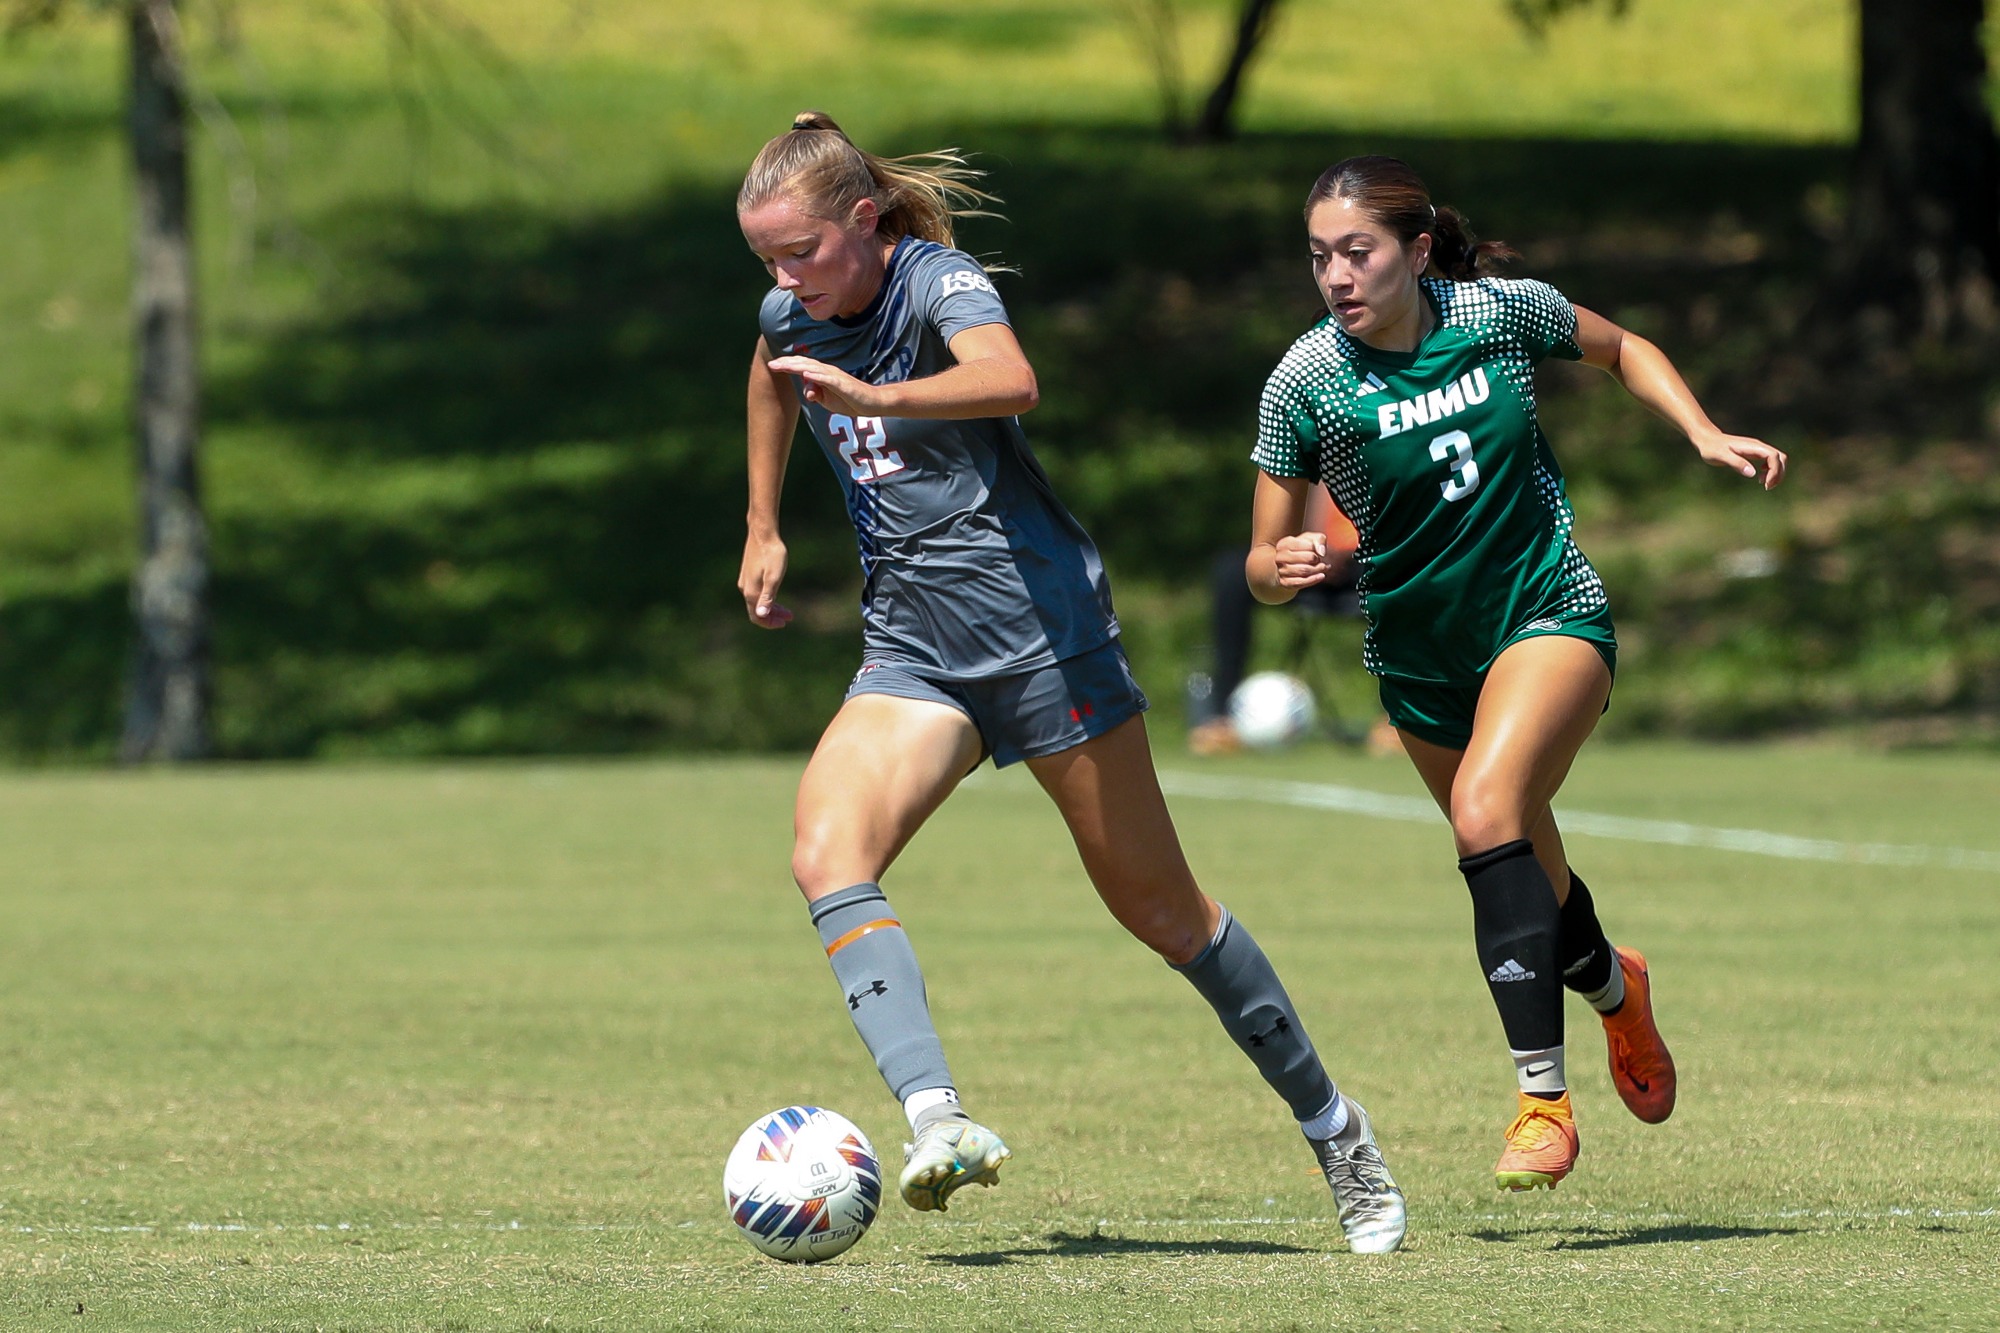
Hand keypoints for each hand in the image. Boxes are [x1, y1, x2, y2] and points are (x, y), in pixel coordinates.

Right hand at [739, 532, 792, 628]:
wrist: (762, 532)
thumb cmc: (772, 554)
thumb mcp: (774, 577)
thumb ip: (768, 597)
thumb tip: (762, 615)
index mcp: (752, 591)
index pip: (757, 617)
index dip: (770, 623)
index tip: (784, 623)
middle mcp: (745, 588)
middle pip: (757, 610)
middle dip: (773, 616)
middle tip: (789, 617)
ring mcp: (745, 580)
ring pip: (757, 601)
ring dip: (772, 607)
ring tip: (787, 610)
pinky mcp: (748, 573)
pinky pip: (756, 592)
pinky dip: (767, 597)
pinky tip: (777, 593)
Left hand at [766, 355, 885, 416]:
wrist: (872, 403)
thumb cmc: (849, 400)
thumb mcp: (827, 400)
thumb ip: (815, 394)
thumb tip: (806, 391)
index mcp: (823, 375)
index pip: (803, 366)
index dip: (788, 365)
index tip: (773, 365)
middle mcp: (828, 372)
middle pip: (805, 364)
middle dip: (788, 363)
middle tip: (772, 364)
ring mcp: (836, 377)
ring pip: (814, 369)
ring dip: (798, 366)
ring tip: (784, 366)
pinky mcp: (844, 384)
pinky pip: (829, 379)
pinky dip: (817, 376)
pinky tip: (806, 374)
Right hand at [1273, 532, 1331, 587]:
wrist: (1290, 564)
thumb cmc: (1302, 549)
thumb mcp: (1311, 539)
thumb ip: (1319, 540)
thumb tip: (1321, 552)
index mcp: (1284, 544)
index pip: (1309, 545)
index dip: (1317, 548)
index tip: (1317, 550)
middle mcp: (1280, 557)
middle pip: (1309, 558)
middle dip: (1318, 560)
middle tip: (1320, 560)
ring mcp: (1281, 570)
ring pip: (1305, 571)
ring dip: (1318, 569)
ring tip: (1323, 567)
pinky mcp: (1285, 582)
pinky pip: (1301, 582)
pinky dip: (1314, 579)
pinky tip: (1321, 575)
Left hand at [1694, 429, 1787, 490]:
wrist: (1707, 440)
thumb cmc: (1711, 448)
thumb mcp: (1721, 456)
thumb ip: (1737, 463)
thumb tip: (1753, 474)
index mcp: (1753, 447)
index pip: (1774, 457)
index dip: (1775, 471)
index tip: (1765, 484)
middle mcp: (1758, 447)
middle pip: (1780, 458)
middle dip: (1779, 473)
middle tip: (1767, 486)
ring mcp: (1757, 450)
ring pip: (1777, 460)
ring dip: (1776, 473)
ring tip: (1764, 484)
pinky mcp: (1754, 454)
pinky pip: (1770, 461)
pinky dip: (1770, 471)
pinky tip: (1759, 478)